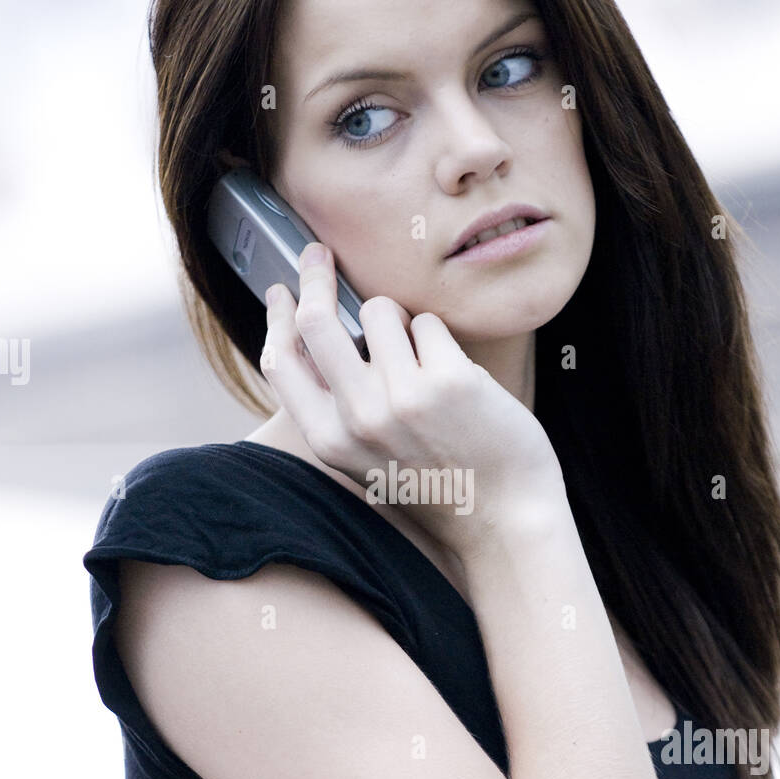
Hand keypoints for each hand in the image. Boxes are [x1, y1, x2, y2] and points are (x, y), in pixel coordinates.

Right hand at [260, 242, 566, 560]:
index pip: (281, 362)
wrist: (502, 522)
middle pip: (318, 321)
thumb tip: (317, 336)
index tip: (280, 291)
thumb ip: (338, 408)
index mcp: (330, 440)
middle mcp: (359, 417)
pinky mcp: (450, 380)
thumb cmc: (437, 485)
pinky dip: (442, 342)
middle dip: (315, 277)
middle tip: (320, 255)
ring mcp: (404, 397)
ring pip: (382, 312)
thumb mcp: (367, 460)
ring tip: (425, 362)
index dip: (276, 318)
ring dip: (401, 321)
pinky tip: (459, 381)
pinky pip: (430, 325)